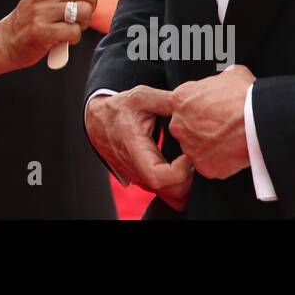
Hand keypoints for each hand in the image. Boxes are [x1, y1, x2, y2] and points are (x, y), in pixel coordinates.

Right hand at [0, 0, 97, 69]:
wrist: (6, 40)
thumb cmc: (30, 19)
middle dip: (90, 6)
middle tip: (79, 16)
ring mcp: (42, 12)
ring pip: (84, 11)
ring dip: (83, 23)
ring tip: (71, 26)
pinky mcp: (43, 32)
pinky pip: (75, 31)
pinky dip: (74, 38)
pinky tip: (64, 38)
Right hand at [85, 88, 193, 210]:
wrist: (98, 122)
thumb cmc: (119, 109)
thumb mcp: (141, 97)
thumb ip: (166, 101)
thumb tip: (191, 104)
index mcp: (134, 149)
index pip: (157, 176)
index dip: (179, 170)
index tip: (189, 153)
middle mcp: (136, 171)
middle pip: (171, 192)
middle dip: (190, 177)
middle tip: (196, 156)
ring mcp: (141, 180)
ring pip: (173, 197)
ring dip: (187, 182)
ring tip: (191, 160)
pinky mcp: (145, 182)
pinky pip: (168, 194)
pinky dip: (181, 184)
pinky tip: (185, 165)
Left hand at [168, 64, 254, 179]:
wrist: (260, 119)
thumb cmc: (245, 96)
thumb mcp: (229, 74)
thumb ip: (218, 80)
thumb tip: (224, 81)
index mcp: (179, 100)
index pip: (177, 107)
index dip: (192, 110)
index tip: (203, 112)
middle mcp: (179, 125)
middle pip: (184, 129)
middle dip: (199, 129)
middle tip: (220, 126)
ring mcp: (190, 148)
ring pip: (196, 149)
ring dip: (209, 146)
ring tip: (229, 139)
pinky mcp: (204, 166)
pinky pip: (210, 165)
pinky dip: (220, 162)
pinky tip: (233, 152)